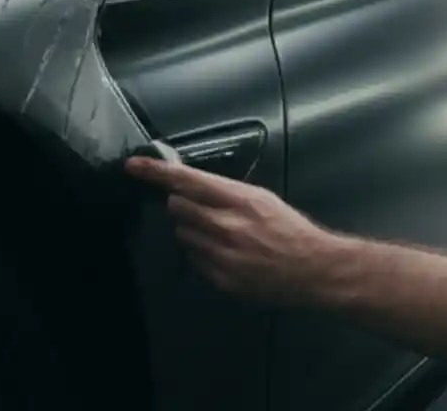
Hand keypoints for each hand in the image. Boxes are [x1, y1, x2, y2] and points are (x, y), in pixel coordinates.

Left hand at [125, 156, 343, 305]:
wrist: (314, 268)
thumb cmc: (289, 229)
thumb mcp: (261, 199)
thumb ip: (226, 193)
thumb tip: (191, 188)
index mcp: (240, 199)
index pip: (188, 181)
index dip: (156, 172)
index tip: (133, 166)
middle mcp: (227, 226)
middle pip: (177, 208)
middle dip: (181, 205)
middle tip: (199, 209)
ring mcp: (223, 255)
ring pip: (183, 235)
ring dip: (192, 230)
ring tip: (220, 235)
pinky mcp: (222, 279)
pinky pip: (194, 260)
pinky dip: (202, 254)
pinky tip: (226, 254)